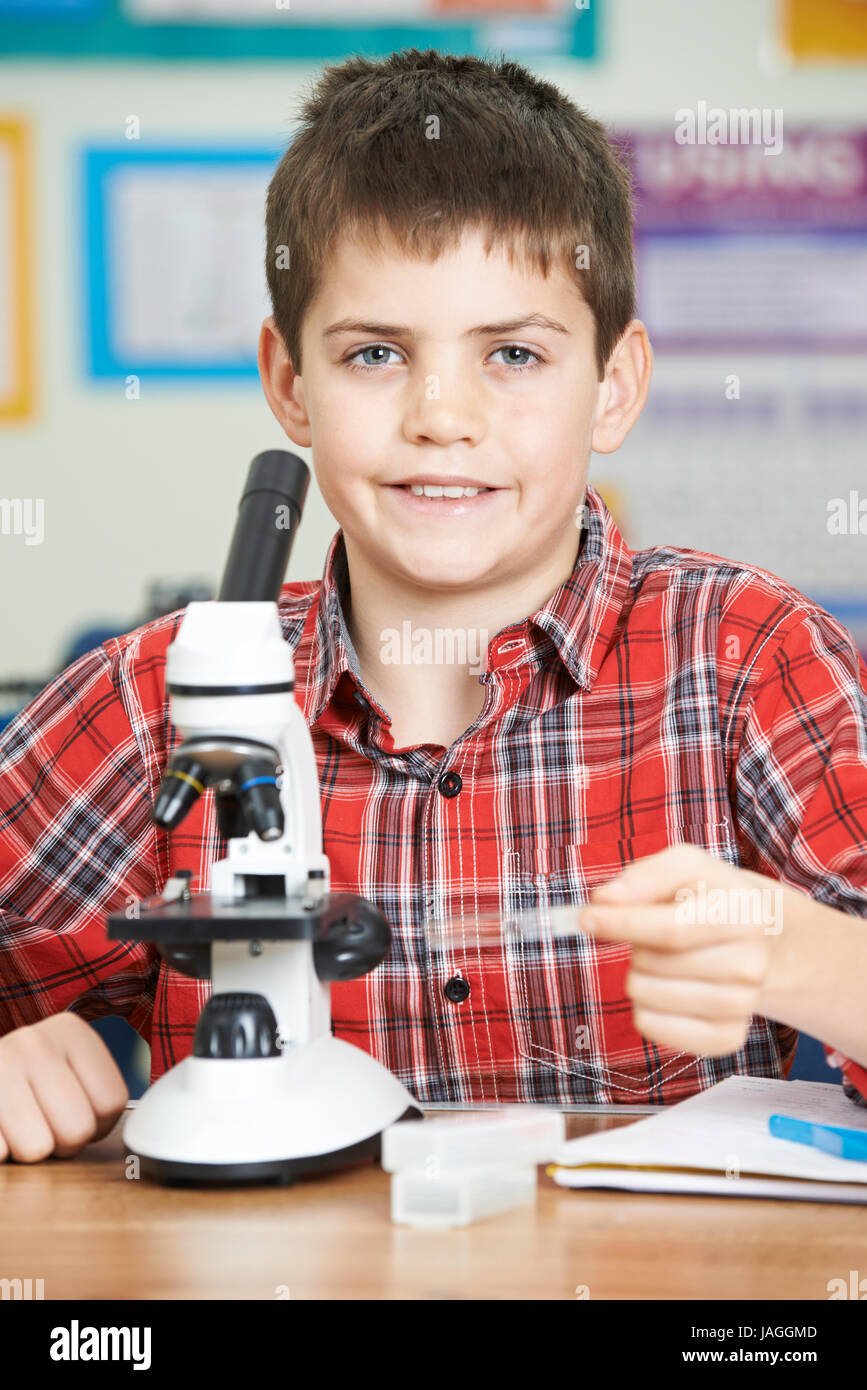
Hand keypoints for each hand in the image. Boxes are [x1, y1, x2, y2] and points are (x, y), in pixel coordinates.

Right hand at [0, 1013, 128, 1162]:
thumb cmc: (26, 1080)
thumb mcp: (66, 1068)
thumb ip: (96, 1092)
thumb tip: (134, 1136)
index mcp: (70, 1031)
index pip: (112, 1103)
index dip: (97, 1123)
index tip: (75, 1111)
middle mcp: (34, 1042)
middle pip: (78, 1129)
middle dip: (63, 1142)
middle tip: (44, 1124)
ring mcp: (0, 1067)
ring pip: (38, 1149)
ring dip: (29, 1151)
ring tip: (18, 1126)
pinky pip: (1, 1153)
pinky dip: (2, 1151)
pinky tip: (0, 1130)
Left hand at [578, 846, 794, 1056]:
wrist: (760, 935)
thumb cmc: (711, 896)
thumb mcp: (685, 866)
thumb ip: (643, 876)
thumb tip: (604, 901)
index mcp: (741, 914)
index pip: (670, 930)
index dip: (621, 924)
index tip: (586, 918)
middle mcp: (750, 964)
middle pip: (654, 966)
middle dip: (634, 947)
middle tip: (653, 936)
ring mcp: (743, 1005)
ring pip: (648, 1000)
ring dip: (637, 977)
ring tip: (662, 961)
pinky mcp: (728, 1037)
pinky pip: (656, 1030)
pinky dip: (643, 1010)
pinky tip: (662, 990)